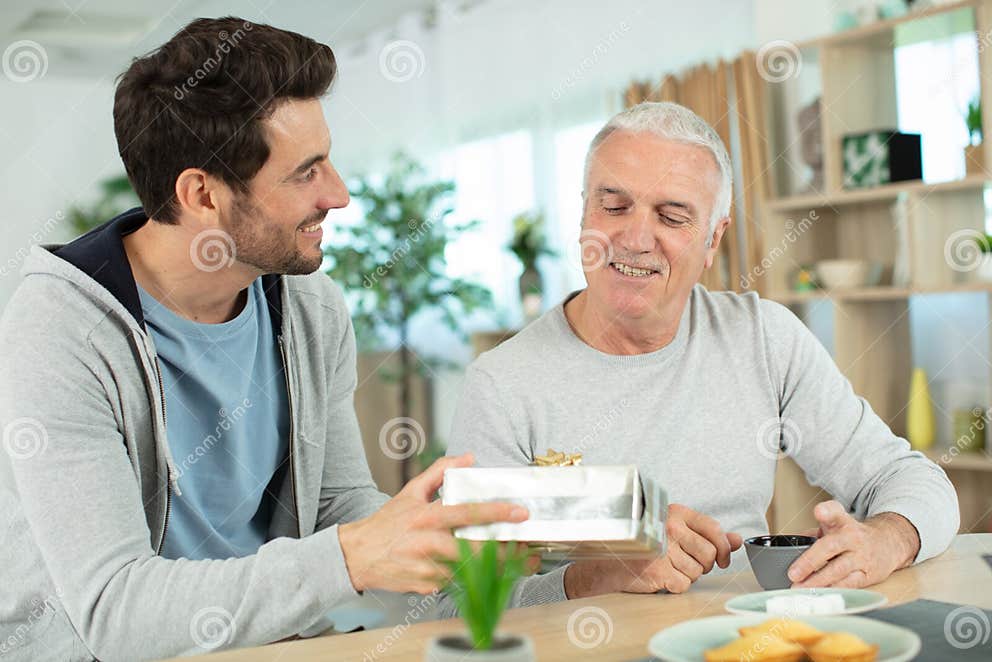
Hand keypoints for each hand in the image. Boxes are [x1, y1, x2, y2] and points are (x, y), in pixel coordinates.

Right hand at [338, 454, 529, 593]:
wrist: (357, 556)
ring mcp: (428, 567)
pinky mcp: (427, 586)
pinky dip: (472, 578)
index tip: (520, 514)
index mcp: (427, 516)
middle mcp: (428, 542)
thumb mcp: (410, 491)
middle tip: (525, 547)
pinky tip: (485, 573)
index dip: (496, 513)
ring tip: (515, 562)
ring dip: (496, 568)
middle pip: (476, 548)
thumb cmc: (387, 524)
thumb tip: (468, 458)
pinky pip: (457, 583)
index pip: (467, 512)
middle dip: (505, 550)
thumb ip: (440, 472)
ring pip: (471, 570)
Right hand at [564, 503, 742, 597]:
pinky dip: (676, 585)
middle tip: (687, 562)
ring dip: (688, 575)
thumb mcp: (676, 529)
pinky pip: (684, 585)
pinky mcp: (658, 571)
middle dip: (704, 564)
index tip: (722, 557)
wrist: (610, 559)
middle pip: (709, 554)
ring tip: (670, 566)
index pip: (714, 529)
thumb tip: (737, 540)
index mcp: (676, 513)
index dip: (724, 547)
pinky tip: (663, 575)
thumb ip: (708, 534)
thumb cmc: (645, 543)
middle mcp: (670, 528)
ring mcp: (664, 550)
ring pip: (698, 572)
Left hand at [788, 500, 919, 588]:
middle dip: (810, 561)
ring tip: (801, 589)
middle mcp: (853, 537)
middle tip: (793, 574)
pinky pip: (849, 585)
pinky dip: (833, 591)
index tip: (820, 512)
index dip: (827, 511)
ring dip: (818, 582)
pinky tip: (821, 595)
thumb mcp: (835, 524)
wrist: (889, 543)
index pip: (835, 512)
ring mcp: (862, 557)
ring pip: (839, 570)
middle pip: (830, 547)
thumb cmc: (853, 534)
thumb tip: (792, 543)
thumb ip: (813, 532)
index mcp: (842, 522)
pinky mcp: (868, 575)